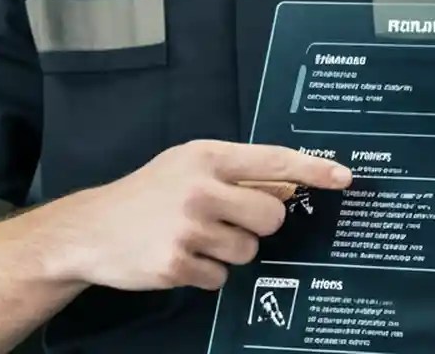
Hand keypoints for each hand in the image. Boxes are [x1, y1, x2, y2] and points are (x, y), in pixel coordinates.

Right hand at [64, 139, 351, 291]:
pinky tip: (180, 257)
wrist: (89, 229)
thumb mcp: (187, 165)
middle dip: (257, 225)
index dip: (313, 169)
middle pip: (270, 217)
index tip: (344, 178)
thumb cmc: (147, 193)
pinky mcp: (176, 264)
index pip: (273, 159)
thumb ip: (235, 171)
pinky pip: (221, 277)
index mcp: (206, 157)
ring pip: (248, 250)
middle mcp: (200, 188)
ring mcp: (188, 228)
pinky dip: (206, 273)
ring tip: (194, 238)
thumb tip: (289, 186)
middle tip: (227, 221)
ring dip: (229, 251)